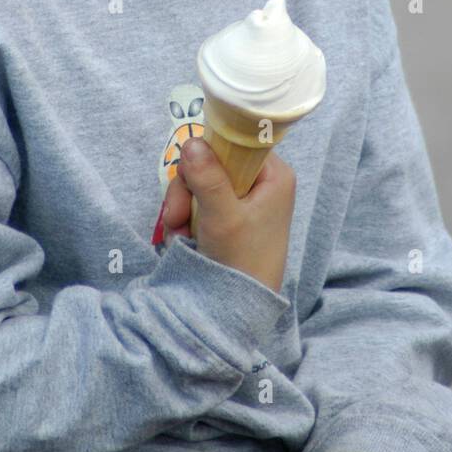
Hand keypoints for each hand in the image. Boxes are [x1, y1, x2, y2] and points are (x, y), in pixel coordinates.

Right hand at [161, 137, 294, 294]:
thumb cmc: (242, 261)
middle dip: (187, 190)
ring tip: (181, 235)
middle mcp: (261, 183)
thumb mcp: (222, 217)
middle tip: (177, 217)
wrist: (240, 310)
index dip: (208, 153)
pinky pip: (199, 204)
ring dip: (182, 208)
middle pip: (212, 163)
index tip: (190, 173)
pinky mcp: (229, 218)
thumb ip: (207, 177)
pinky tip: (186, 240)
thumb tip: (191, 141)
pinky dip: (187, 220)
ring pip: (200, 184)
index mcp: (274, 174)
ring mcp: (244, 201)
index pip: (236, 143)